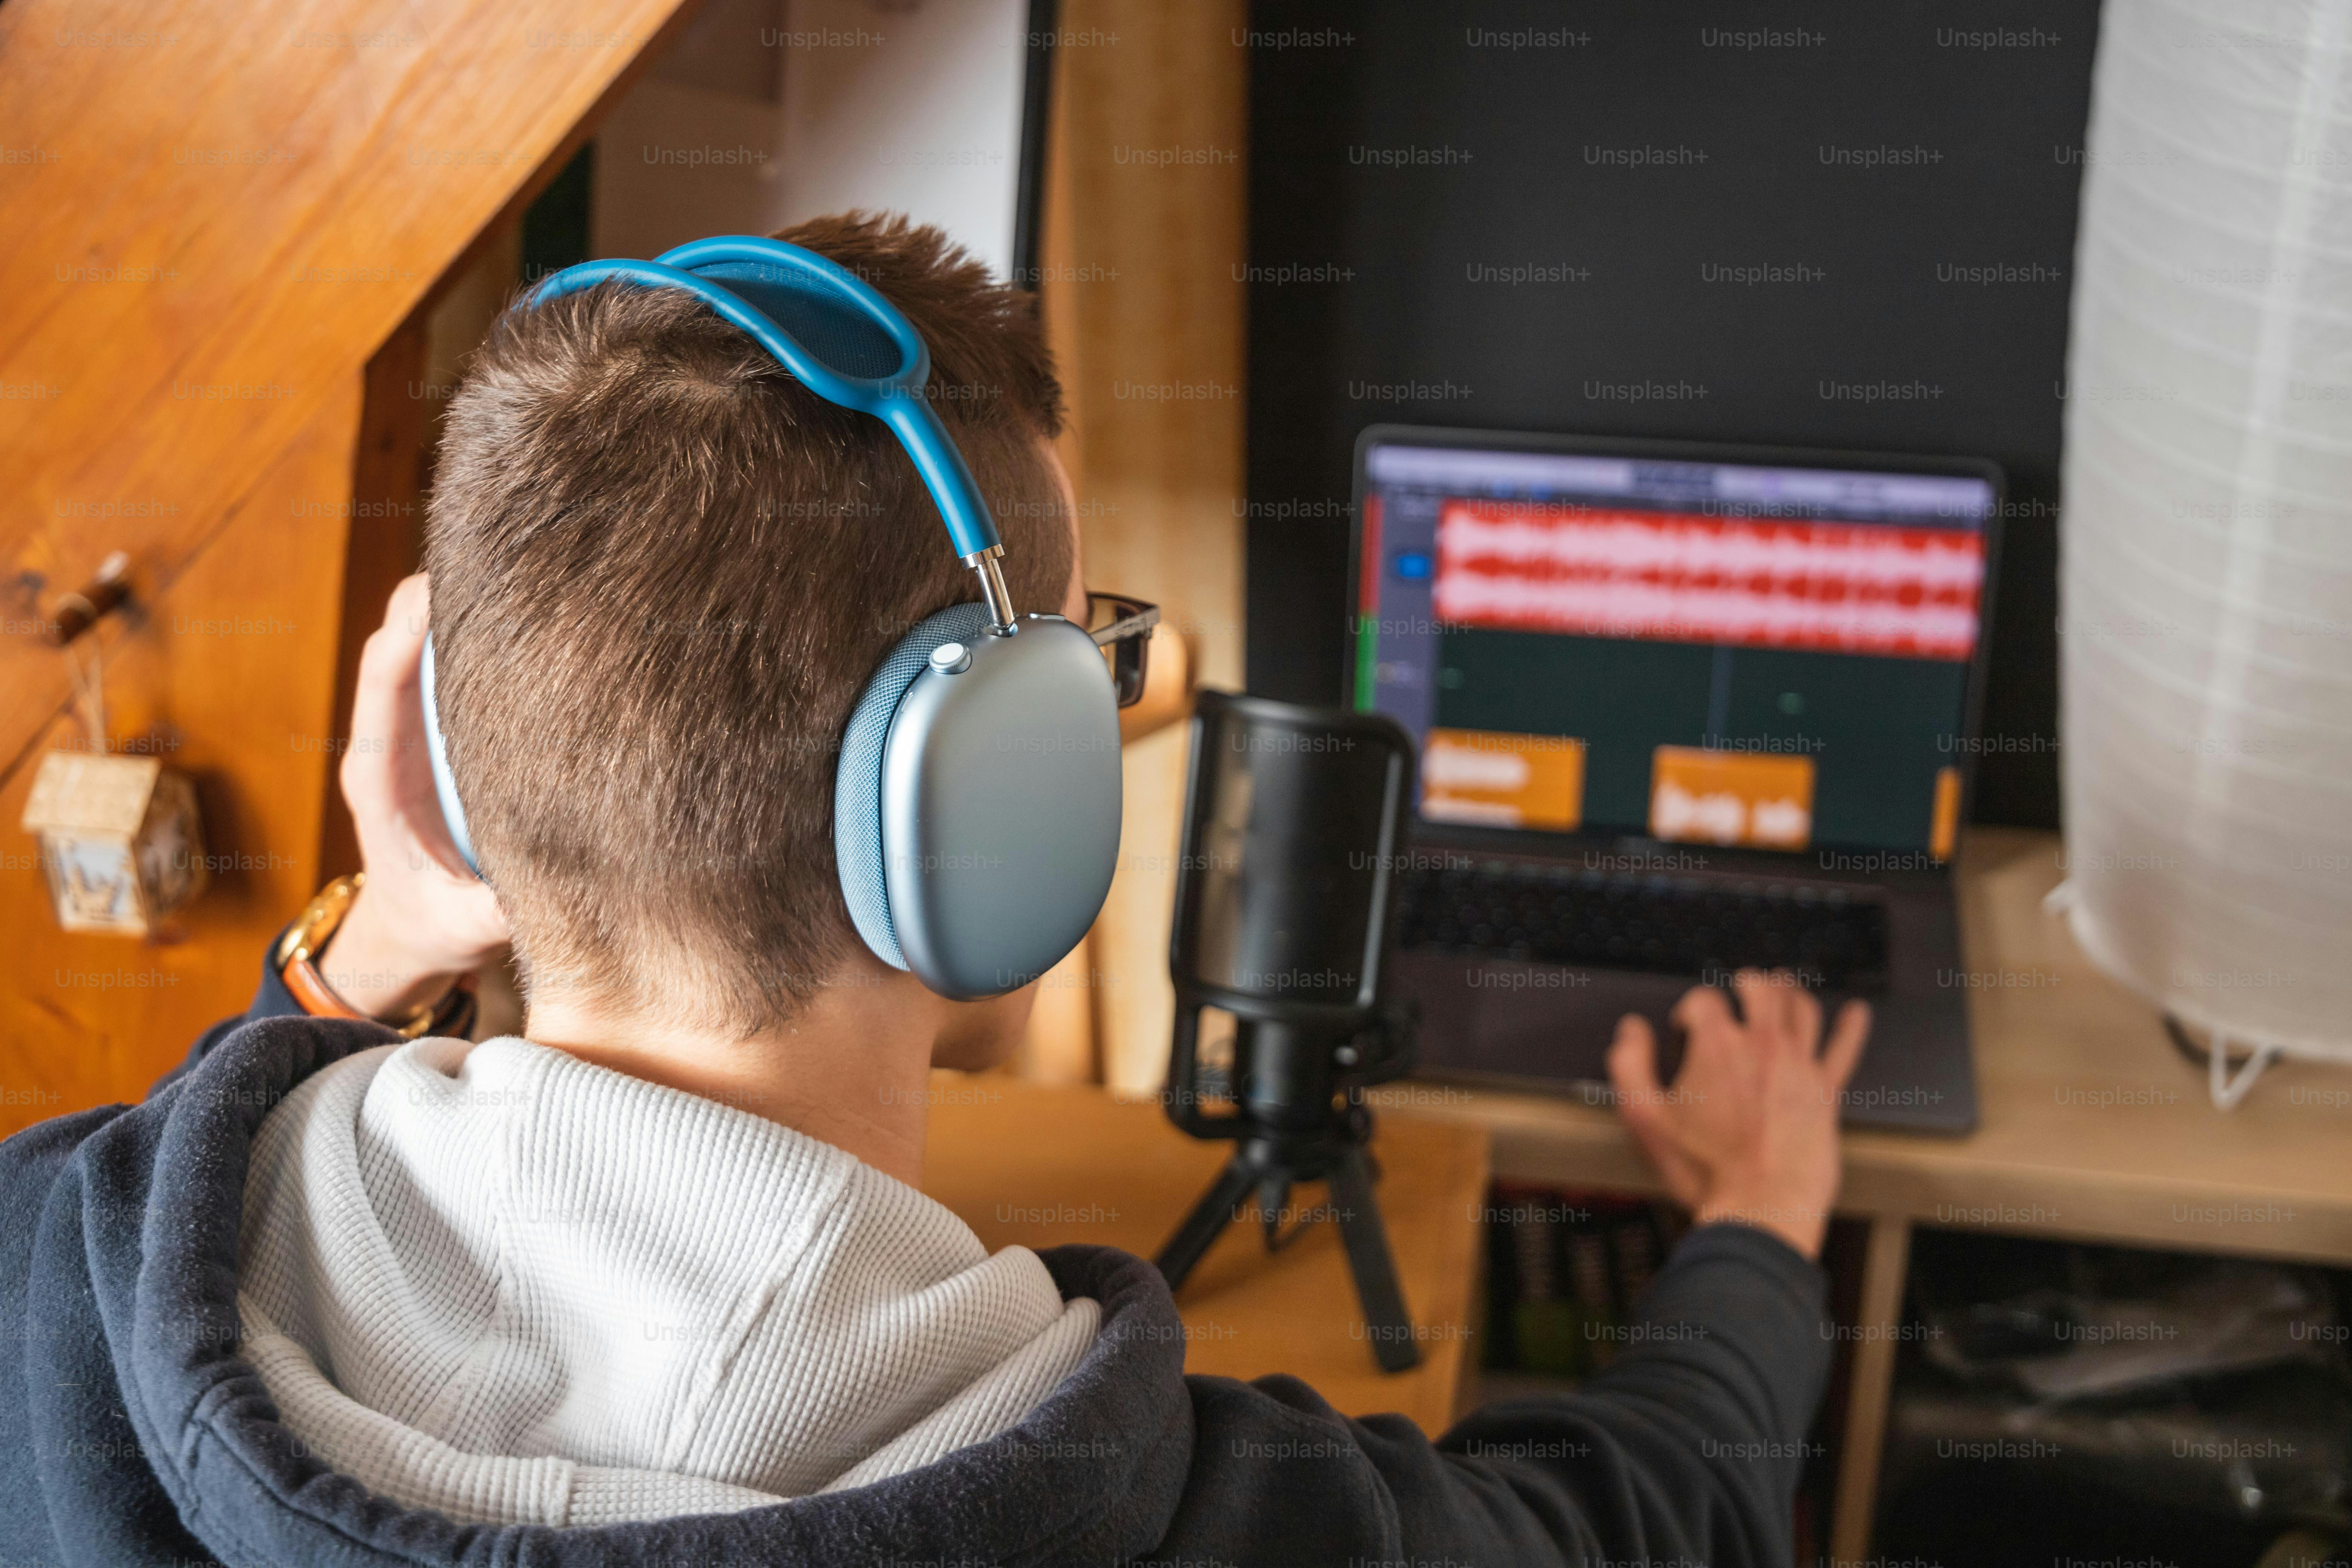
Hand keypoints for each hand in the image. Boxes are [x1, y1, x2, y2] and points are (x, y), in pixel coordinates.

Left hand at [318, 574, 509, 1018]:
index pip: (382, 684)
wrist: (405, 933)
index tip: (445, 591)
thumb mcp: (466, 928)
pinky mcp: (433, 730)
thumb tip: (561, 889)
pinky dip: (473, 630)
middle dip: (436, 594)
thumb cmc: (434, 927)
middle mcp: (388, 741)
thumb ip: (503, 910)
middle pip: (396, 641)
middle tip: (500, 555)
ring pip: (419, 642)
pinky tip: (523, 608)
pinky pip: (445, 662)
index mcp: (378, 779)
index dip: (409, 634)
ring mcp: (409, 731)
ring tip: (516, 566)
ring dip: (456, 603)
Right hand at [1605, 971, 1869, 1260]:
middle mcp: (1761, 1044)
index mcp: (1716, 1044)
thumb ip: (1629, 1066)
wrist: (1759, 1207)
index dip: (1690, 1009)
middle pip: (1760, 990)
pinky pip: (1844, 1049)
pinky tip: (1858, 1014)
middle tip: (1740, 985)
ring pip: (1801, 1008)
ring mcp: (1799, 1065)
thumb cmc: (1703, 1168)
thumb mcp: (1643, 1118)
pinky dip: (1852, 1027)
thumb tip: (1631, 1031)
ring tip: (1783, 984)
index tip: (1685, 1027)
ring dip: (1789, 990)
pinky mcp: (1825, 1092)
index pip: (1703, 1000)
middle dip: (1746, 983)